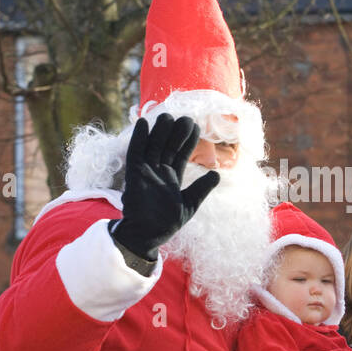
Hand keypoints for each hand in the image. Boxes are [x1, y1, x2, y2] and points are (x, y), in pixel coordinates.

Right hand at [112, 115, 220, 260]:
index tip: (196, 126)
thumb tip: (217, 175)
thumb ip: (201, 189)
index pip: (181, 153)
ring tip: (167, 115)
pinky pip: (136, 153)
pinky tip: (142, 123)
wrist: (148, 235)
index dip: (188, 141)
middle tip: (185, 118)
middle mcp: (158, 171)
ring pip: (153, 145)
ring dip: (159, 130)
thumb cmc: (166, 223)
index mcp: (171, 176)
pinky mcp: (134, 175)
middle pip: (167, 145)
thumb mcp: (189, 204)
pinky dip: (138, 138)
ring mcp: (146, 171)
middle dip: (176, 132)